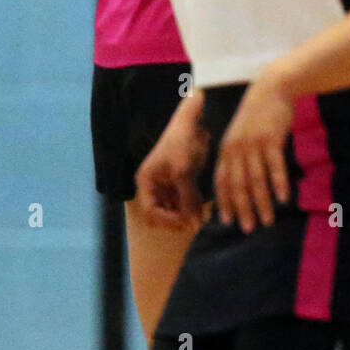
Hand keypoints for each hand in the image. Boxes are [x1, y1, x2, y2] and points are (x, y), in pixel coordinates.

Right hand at [134, 92, 209, 228]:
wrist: (195, 122)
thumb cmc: (183, 142)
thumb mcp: (182, 172)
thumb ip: (187, 199)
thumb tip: (194, 227)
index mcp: (146, 181)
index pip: (149, 211)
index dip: (165, 220)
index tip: (184, 222)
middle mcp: (153, 185)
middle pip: (160, 214)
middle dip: (176, 219)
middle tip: (194, 222)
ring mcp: (166, 184)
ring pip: (174, 209)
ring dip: (186, 215)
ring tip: (201, 216)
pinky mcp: (180, 182)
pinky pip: (184, 202)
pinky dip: (192, 206)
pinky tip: (203, 207)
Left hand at [214, 67, 294, 233]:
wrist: (271, 88)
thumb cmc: (257, 114)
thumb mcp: (240, 134)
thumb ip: (238, 155)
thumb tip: (241, 180)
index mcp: (226, 150)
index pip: (221, 181)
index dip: (224, 203)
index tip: (228, 222)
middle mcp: (236, 150)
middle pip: (237, 185)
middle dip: (242, 209)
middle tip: (248, 229)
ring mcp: (253, 145)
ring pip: (256, 180)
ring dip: (261, 203)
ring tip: (267, 221)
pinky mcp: (271, 139)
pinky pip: (275, 166)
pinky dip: (278, 184)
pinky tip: (283, 198)